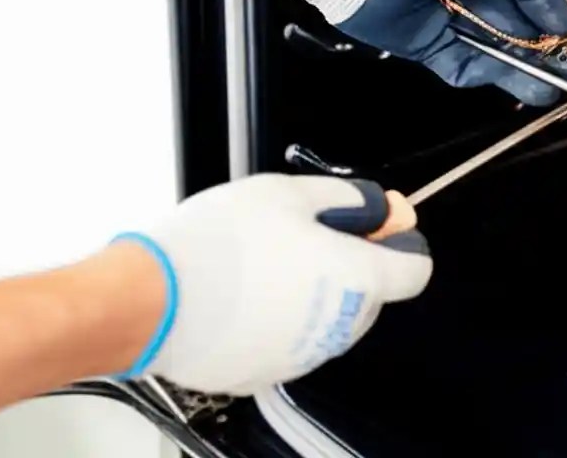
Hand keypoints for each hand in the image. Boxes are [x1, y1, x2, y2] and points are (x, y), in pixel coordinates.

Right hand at [112, 173, 430, 394]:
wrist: (151, 298)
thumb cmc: (218, 244)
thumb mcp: (291, 192)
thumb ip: (347, 199)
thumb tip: (375, 206)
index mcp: (359, 279)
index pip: (415, 271)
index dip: (399, 244)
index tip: (374, 228)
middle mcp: (340, 326)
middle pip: (370, 295)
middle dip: (349, 264)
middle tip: (306, 236)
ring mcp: (304, 356)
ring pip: (328, 320)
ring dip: (312, 293)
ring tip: (262, 265)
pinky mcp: (265, 374)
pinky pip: (287, 342)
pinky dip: (276, 321)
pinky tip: (241, 296)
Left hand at [253, 0, 566, 106]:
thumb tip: (562, 16)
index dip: (560, 15)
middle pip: (521, 24)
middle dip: (550, 48)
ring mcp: (452, 17)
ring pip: (499, 50)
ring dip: (529, 69)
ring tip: (561, 88)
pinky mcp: (430, 45)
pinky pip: (467, 66)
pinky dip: (494, 76)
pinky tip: (525, 87)